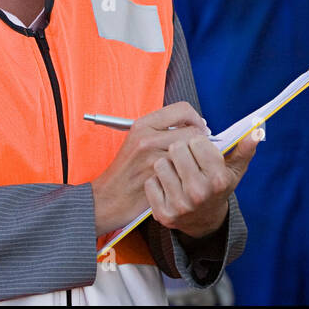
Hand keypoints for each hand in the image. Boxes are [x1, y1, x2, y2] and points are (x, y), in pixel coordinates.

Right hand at [91, 102, 210, 234]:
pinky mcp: (159, 178)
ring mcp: (153, 158)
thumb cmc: (126, 172)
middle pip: (192, 130)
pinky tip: (182, 178)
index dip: (195, 118)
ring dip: (195, 158)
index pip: (182, 109)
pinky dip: (188, 173)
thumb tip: (194, 125)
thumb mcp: (137, 141)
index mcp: (142, 125)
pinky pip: (185, 169)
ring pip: (192, 151)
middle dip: (200, 141)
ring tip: (190, 164)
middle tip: (198, 150)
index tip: (199, 128)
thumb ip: (162, 130)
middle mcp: (147, 138)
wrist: (108, 198)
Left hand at [145, 127, 259, 238]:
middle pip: (176, 148)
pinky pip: (150, 182)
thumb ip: (244, 148)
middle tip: (186, 160)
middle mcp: (199, 193)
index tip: (199, 150)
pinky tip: (167, 187)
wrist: (204, 220)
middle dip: (181, 150)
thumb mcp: (234, 169)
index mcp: (217, 179)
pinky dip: (157, 182)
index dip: (197, 142)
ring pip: (161, 164)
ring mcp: (180, 205)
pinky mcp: (163, 214)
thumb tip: (256, 131)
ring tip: (177, 173)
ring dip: (167, 165)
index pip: (196, 141)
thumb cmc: (217, 186)